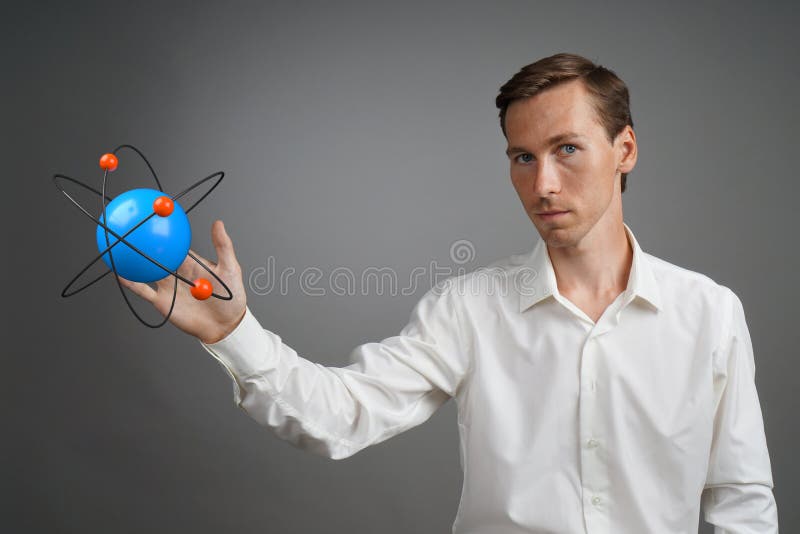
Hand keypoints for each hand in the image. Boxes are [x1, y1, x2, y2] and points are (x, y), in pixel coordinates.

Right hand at [117, 220, 247, 343]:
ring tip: (118, 247)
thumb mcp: (230, 268)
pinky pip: (143, 290)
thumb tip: (218, 223)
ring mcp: (168, 286)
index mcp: (191, 262)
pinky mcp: (162, 301)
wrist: (225, 327)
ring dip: (134, 260)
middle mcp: (176, 272)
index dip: (165, 232)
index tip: (155, 217)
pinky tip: (121, 273)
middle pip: (157, 254)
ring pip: (146, 270)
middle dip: (145, 242)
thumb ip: (223, 246)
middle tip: (131, 227)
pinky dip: (131, 282)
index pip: (174, 244)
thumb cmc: (231, 297)